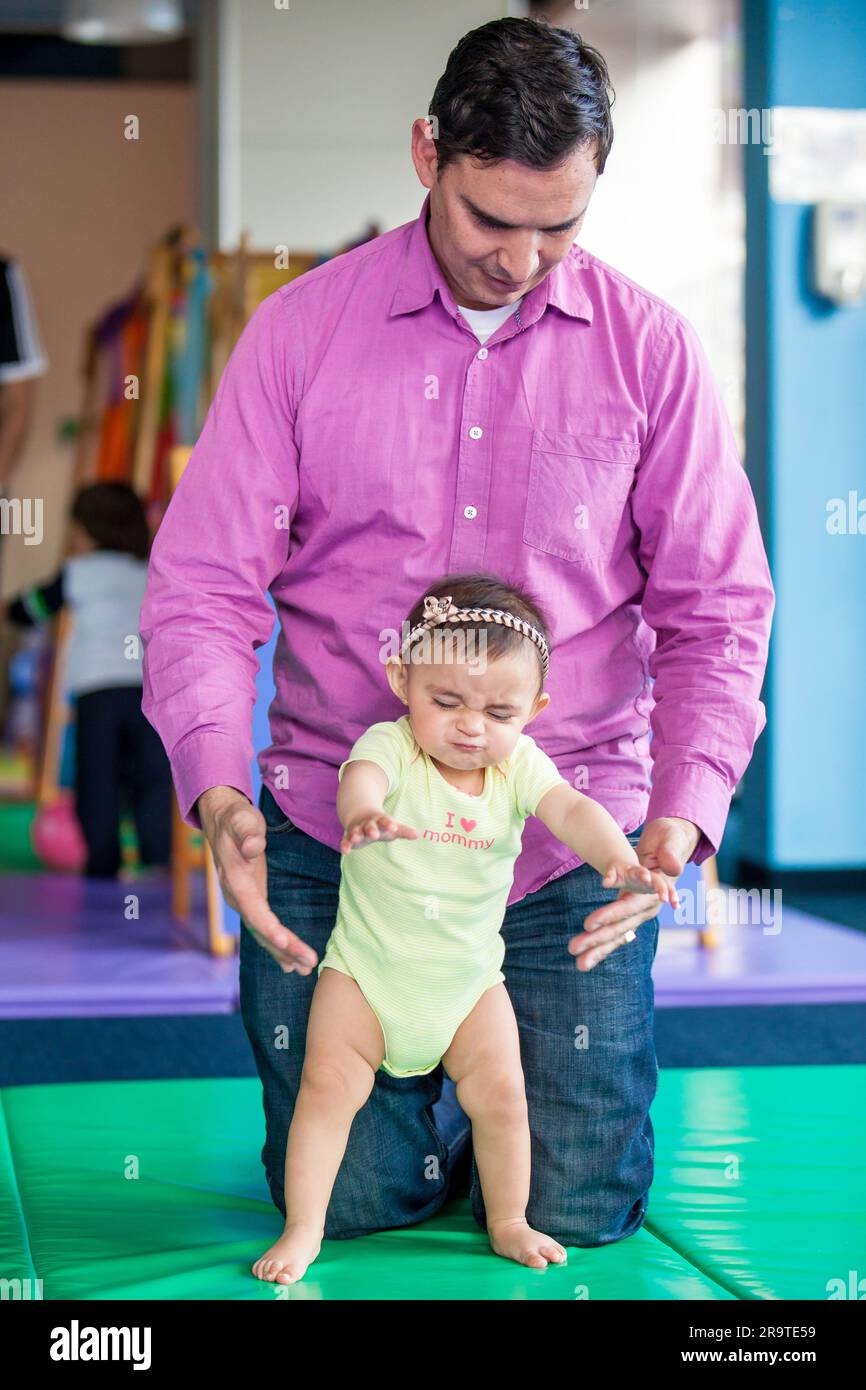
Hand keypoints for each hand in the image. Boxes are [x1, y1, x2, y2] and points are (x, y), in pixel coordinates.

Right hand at [197, 786, 317, 974]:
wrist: (222, 819)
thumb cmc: (236, 818)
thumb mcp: (242, 819)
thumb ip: (247, 833)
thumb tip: (253, 847)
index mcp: (235, 881)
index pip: (254, 911)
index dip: (271, 930)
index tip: (289, 945)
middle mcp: (237, 897)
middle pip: (260, 930)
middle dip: (284, 949)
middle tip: (309, 963)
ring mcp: (243, 900)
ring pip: (262, 933)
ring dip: (283, 952)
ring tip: (304, 968)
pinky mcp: (251, 899)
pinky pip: (263, 928)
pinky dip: (276, 945)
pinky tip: (289, 961)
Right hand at [340, 812, 418, 853]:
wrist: (361, 815)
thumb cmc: (382, 825)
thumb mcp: (392, 826)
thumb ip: (403, 831)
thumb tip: (417, 835)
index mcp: (380, 821)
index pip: (386, 822)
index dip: (389, 824)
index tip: (393, 827)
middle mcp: (368, 824)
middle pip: (370, 826)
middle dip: (372, 829)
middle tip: (374, 834)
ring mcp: (358, 829)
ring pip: (356, 832)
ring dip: (356, 835)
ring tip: (356, 839)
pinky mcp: (349, 837)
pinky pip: (346, 840)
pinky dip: (345, 845)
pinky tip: (345, 851)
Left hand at [570, 817, 699, 971]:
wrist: (672, 843)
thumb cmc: (670, 838)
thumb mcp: (670, 840)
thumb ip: (670, 853)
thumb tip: (673, 868)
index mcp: (654, 893)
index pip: (629, 908)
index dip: (610, 916)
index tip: (588, 925)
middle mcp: (647, 907)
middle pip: (621, 927)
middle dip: (597, 939)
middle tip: (573, 949)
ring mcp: (639, 912)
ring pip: (618, 935)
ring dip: (597, 949)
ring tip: (579, 964)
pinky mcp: (631, 912)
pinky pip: (616, 932)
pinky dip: (602, 946)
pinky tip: (586, 958)